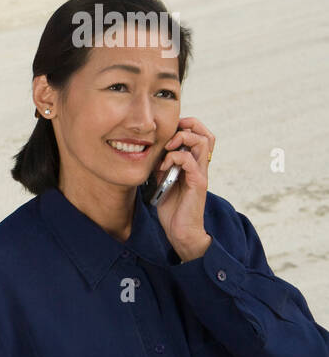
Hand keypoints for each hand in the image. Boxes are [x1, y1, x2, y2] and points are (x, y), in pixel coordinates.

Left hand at [153, 116, 213, 261]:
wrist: (180, 230)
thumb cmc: (171, 206)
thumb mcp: (161, 180)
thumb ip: (161, 165)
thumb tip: (150, 152)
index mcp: (193, 163)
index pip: (199, 134)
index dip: (185, 126)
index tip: (165, 132)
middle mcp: (200, 165)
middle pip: (206, 133)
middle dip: (187, 126)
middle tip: (169, 135)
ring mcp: (200, 173)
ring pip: (203, 141)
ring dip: (182, 139)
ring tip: (167, 147)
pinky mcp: (198, 182)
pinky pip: (191, 161)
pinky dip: (175, 157)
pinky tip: (163, 166)